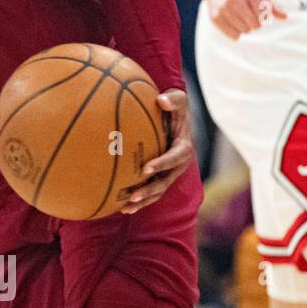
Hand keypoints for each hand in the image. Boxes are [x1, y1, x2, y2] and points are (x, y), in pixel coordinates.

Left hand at [119, 89, 192, 213]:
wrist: (174, 116)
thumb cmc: (173, 106)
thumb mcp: (177, 99)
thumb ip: (173, 99)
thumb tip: (162, 100)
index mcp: (184, 147)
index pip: (175, 157)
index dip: (162, 163)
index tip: (145, 168)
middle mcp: (178, 163)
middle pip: (165, 180)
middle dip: (150, 189)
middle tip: (133, 195)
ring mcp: (169, 172)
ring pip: (158, 190)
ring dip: (143, 199)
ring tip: (126, 206)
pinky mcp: (160, 176)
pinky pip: (151, 191)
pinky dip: (140, 201)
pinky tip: (122, 208)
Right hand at [203, 0, 285, 38]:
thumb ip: (273, 6)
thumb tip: (284, 16)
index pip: (264, 13)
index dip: (264, 17)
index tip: (260, 13)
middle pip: (254, 24)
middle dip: (255, 24)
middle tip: (249, 17)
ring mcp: (223, 8)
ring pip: (244, 31)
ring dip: (245, 28)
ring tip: (240, 19)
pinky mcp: (215, 17)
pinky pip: (234, 36)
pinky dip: (236, 34)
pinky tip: (233, 24)